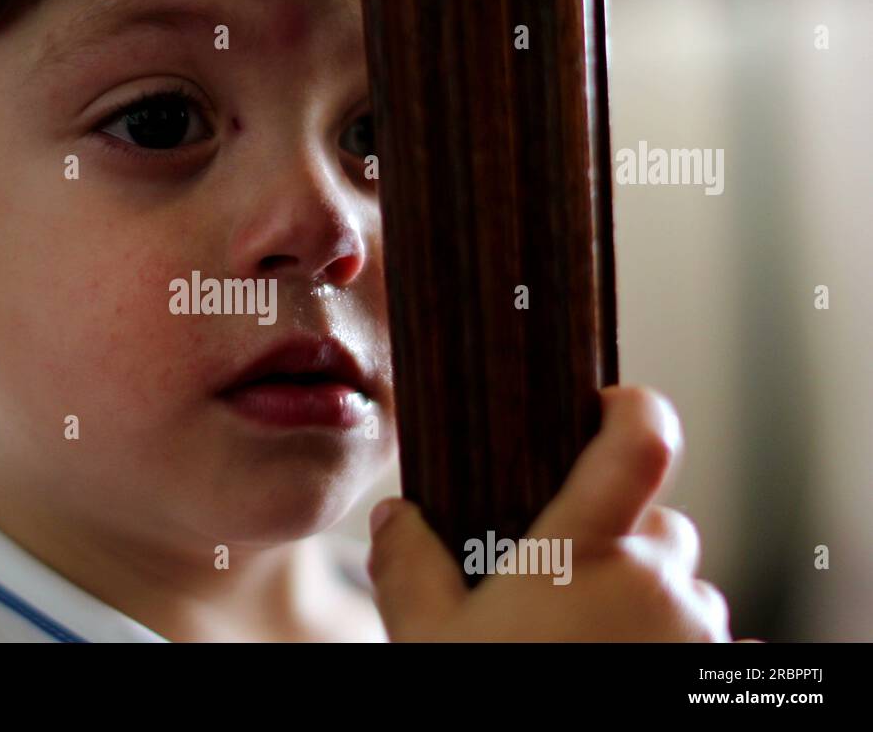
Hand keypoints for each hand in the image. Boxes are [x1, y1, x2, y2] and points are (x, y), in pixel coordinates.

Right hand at [366, 385, 738, 641]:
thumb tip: (395, 517)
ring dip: (640, 594)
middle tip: (557, 579)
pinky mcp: (710, 674)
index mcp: (590, 551)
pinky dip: (657, 639)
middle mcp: (660, 583)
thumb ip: (408, 565)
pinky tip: (600, 665)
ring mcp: (696, 633)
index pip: (644, 437)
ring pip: (678, 582)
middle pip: (655, 522)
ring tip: (576, 639)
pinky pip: (693, 634)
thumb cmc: (488, 705)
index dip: (631, 404)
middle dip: (613, 538)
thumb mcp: (430, 640)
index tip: (601, 406)